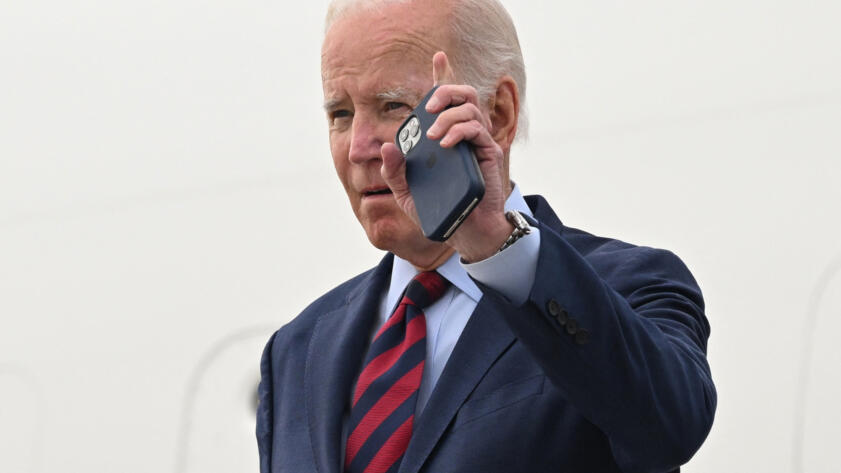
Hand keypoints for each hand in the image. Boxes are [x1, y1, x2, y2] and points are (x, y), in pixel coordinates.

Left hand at [380, 51, 512, 261]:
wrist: (464, 231)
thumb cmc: (437, 210)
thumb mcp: (406, 193)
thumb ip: (394, 171)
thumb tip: (386, 147)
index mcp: (444, 136)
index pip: (446, 100)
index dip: (442, 75)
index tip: (438, 56)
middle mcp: (463, 134)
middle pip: (461, 93)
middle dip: (443, 90)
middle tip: (425, 108)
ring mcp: (477, 142)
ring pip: (470, 107)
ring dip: (447, 115)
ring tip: (433, 136)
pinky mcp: (487, 153)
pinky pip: (477, 129)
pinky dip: (459, 130)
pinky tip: (446, 143)